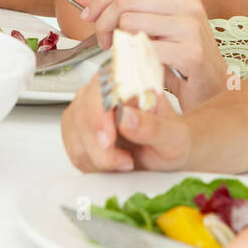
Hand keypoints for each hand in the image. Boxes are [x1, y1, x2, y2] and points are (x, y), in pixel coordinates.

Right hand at [60, 75, 190, 172]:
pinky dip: (91, 164)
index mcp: (131, 82)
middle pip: (83, 114)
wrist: (167, 153)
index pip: (101, 86)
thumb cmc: (173, 140)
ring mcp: (88, 109)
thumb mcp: (173, 137)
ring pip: (75, 135)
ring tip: (124, 161)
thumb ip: (152, 127)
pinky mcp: (79, 129)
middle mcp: (106, 91)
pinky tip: (112, 164)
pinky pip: (73, 149)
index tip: (109, 138)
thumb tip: (126, 117)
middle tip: (125, 160)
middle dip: (100, 146)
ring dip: (98, 158)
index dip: (99, 113)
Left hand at [78, 0, 230, 109]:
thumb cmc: (180, 59)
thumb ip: (119, 10)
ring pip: (129, 23)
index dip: (102, 0)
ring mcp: (191, 27)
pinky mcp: (191, 53)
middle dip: (104, 24)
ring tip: (123, 56)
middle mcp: (189, 4)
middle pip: (125, 2)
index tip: (88, 17)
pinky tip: (136, 67)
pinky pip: (142, 49)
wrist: (210, 88)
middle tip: (105, 42)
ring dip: (117, 44)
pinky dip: (132, 60)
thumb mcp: (151, 28)